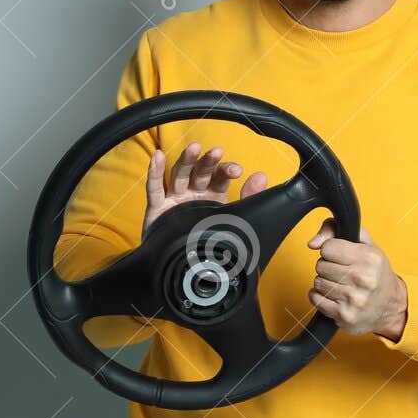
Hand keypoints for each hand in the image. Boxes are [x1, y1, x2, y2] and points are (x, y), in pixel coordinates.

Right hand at [143, 141, 267, 238]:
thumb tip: (262, 176)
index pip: (220, 177)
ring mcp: (175, 199)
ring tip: (194, 148)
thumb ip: (249, 199)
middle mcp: (194, 194)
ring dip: (186, 160)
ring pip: (179, 175)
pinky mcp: (157, 209)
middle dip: (208, 161)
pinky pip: (154, 189)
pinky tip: (158, 156)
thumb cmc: (208, 242)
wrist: (184, 270)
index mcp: (213, 196)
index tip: (236, 171)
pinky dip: (154, 172)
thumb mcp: (233, 220)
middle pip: (200, 172)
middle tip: (216, 152)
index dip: (226, 170)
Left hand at [306, 219, 408, 340]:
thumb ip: (336, 230)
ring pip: (317, 282)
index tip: (340, 256)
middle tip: (342, 272)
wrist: (391, 306)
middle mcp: (363, 279)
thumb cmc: (376, 273)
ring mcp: (354, 299)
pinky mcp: (344, 315)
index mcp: (369, 258)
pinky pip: (316, 299)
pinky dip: (321, 297)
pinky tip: (335, 296)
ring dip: (325, 282)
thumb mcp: (365, 244)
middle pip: (320, 266)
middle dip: (328, 267)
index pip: (327, 247)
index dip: (331, 250)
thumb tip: (312, 242)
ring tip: (341, 284)